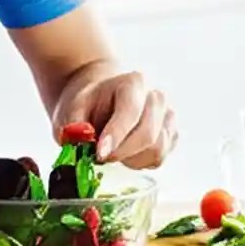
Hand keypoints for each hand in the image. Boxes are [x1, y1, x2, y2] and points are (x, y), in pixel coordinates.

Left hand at [51, 71, 177, 168]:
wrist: (102, 100)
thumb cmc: (90, 103)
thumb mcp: (73, 108)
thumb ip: (74, 123)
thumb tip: (81, 136)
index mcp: (133, 83)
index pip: (130, 111)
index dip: (116, 135)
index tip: (100, 153)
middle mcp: (156, 98)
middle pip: (147, 135)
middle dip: (121, 152)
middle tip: (98, 157)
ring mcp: (168, 117)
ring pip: (156, 150)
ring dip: (129, 159)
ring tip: (111, 151)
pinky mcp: (171, 135)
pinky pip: (159, 159)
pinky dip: (139, 162)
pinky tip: (125, 153)